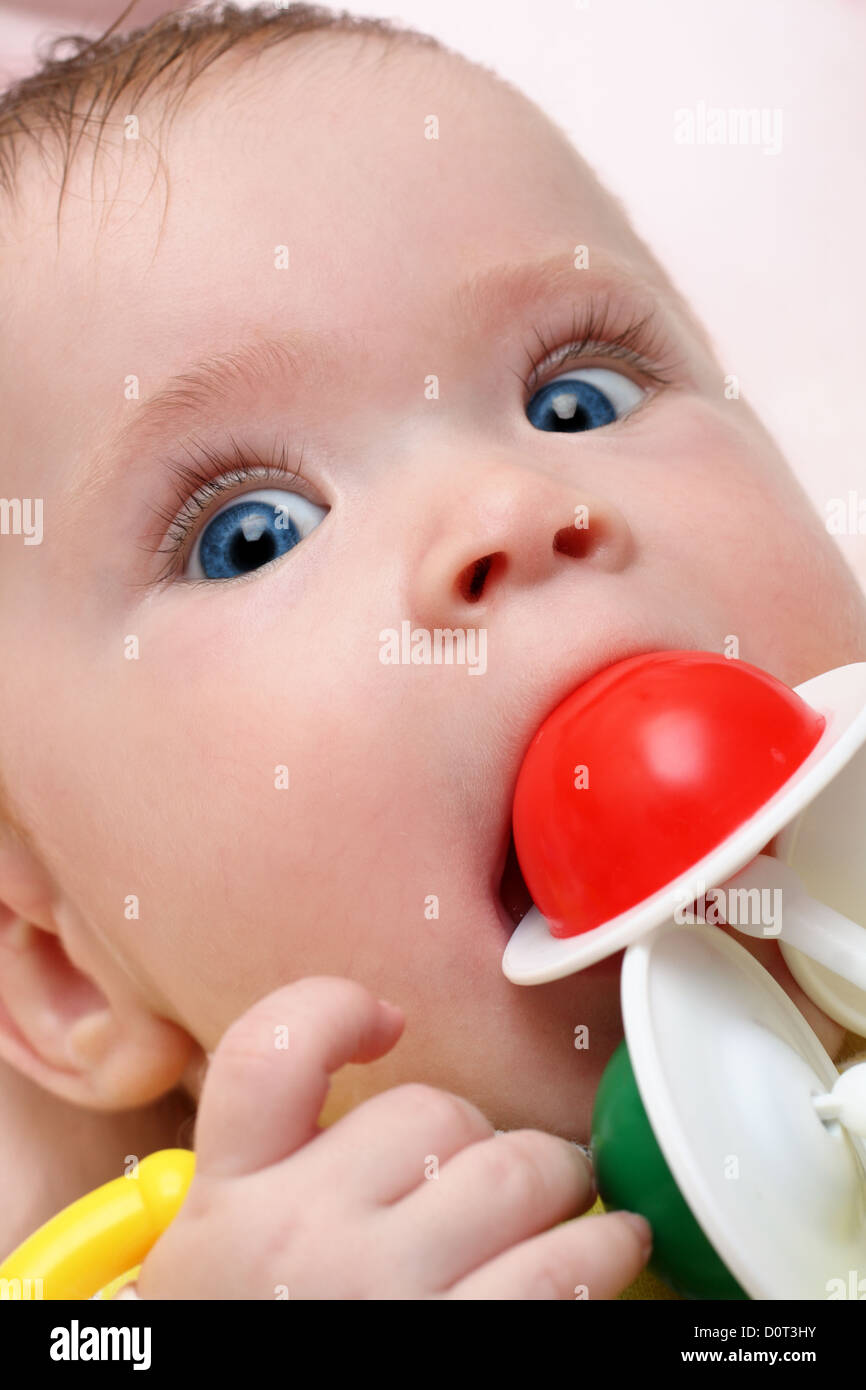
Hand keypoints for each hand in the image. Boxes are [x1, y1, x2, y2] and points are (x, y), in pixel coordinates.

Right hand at [136, 977, 650, 1298]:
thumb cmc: (264, 1330)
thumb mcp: (218, 1259)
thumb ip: (270, 1179)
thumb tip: (375, 1107)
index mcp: (228, 1201)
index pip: (272, 1052)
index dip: (336, 1010)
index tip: (386, 1023)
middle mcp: (299, 1237)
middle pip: (429, 1110)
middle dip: (480, 1132)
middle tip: (492, 1167)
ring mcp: (383, 1295)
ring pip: (511, 1172)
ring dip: (556, 1177)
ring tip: (565, 1195)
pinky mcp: (462, 1350)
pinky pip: (560, 1270)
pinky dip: (602, 1248)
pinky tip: (610, 1247)